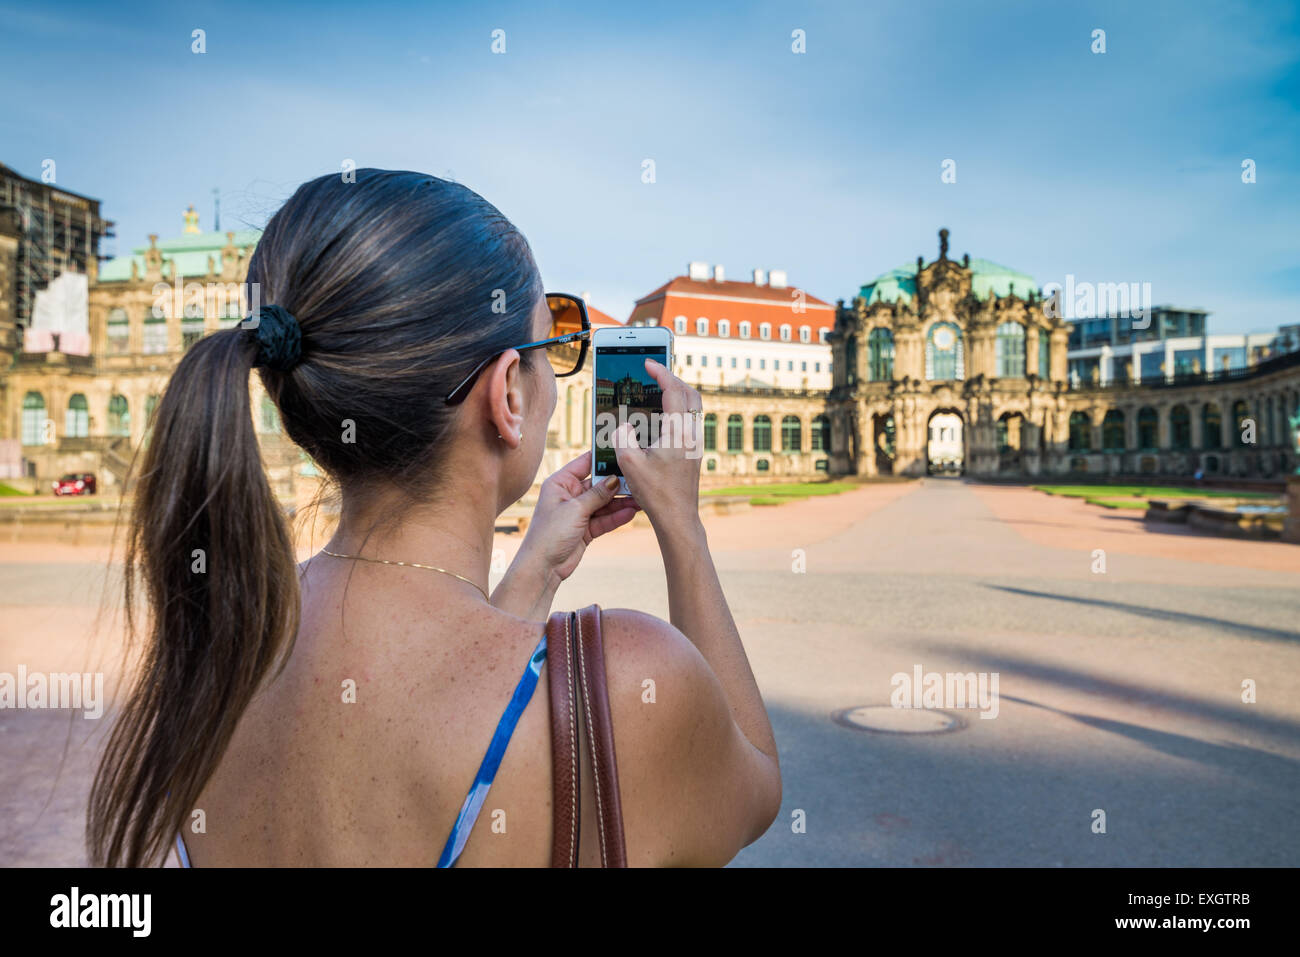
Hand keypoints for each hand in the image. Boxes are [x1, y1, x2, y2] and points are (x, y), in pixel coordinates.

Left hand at [518, 452, 640, 580]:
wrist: (543, 567)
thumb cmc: (550, 534)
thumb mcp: (575, 509)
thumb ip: (597, 494)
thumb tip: (615, 479)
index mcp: (560, 483)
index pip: (584, 464)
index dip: (602, 458)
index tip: (622, 452)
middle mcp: (569, 495)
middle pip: (598, 484)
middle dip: (617, 484)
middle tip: (637, 481)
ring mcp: (578, 512)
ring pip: (604, 503)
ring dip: (621, 503)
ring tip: (640, 500)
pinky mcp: (585, 529)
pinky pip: (604, 519)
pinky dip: (617, 517)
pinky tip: (631, 513)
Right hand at [611, 358, 703, 535]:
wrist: (678, 518)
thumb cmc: (656, 494)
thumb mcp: (629, 464)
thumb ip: (623, 438)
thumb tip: (624, 426)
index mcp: (678, 432)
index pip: (674, 391)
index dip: (662, 372)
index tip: (650, 363)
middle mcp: (691, 434)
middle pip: (691, 394)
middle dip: (674, 378)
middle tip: (656, 373)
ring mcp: (695, 444)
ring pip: (693, 407)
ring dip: (679, 394)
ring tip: (660, 389)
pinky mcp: (694, 453)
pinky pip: (690, 421)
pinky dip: (679, 410)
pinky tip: (662, 417)